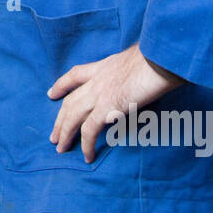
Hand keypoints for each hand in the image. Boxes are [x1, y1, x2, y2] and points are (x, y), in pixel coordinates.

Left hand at [47, 44, 184, 160]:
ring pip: (73, 117)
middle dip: (60, 120)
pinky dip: (86, 145)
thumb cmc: (158, 57)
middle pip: (70, 102)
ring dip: (65, 134)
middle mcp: (97, 80)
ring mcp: (100, 94)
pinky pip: (90, 130)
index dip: (61, 85)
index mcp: (103, 66)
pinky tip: (87, 156)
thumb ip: (130, 71)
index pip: (75, 75)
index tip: (52, 93)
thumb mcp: (137, 59)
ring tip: (60, 148)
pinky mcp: (107, 108)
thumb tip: (139, 79)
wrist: (160, 57)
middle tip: (53, 136)